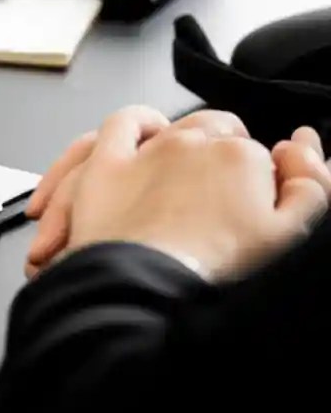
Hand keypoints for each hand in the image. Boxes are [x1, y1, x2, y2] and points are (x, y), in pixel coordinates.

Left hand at [48, 110, 329, 280]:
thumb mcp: (288, 237)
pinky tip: (141, 138)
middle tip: (216, 196)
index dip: (254, 181)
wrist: (146, 289)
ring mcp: (145, 151)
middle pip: (216, 134)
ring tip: (185, 171)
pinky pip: (119, 124)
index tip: (247, 207)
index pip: (256, 156)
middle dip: (222, 156)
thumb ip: (306, 190)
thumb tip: (295, 153)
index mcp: (241, 157)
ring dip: (184, 138)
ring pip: (172, 125)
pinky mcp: (105, 164)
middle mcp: (193, 143)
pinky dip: (133, 123)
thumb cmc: (218, 271)